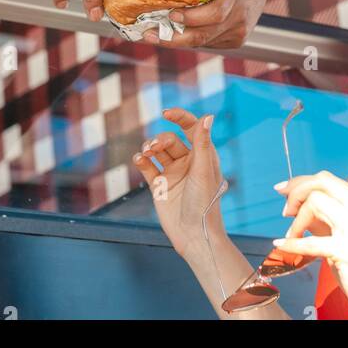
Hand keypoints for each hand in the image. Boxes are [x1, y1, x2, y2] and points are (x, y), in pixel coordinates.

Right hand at [132, 107, 225, 259]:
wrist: (193, 234)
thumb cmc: (205, 203)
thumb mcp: (204, 170)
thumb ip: (202, 143)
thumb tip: (208, 116)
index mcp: (202, 155)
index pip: (190, 128)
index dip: (180, 117)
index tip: (166, 113)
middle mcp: (187, 162)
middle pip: (169, 139)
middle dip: (160, 139)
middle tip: (154, 147)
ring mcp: (172, 173)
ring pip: (156, 151)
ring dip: (149, 147)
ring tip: (145, 153)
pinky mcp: (159, 185)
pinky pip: (147, 166)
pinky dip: (141, 160)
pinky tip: (139, 159)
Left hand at [142, 0, 265, 48]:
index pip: (215, 12)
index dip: (192, 17)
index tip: (171, 14)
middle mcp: (239, 15)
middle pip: (205, 33)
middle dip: (175, 37)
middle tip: (151, 34)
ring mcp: (239, 30)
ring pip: (204, 42)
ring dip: (178, 41)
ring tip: (155, 36)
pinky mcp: (236, 41)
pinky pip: (209, 44)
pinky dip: (192, 41)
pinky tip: (178, 35)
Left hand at [273, 170, 347, 319]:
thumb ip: (326, 216)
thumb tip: (296, 202)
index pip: (329, 180)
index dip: (302, 182)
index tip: (284, 190)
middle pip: (322, 182)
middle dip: (296, 191)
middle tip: (286, 211)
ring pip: (315, 202)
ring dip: (297, 220)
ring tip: (292, 235)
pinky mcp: (347, 251)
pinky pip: (310, 240)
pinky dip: (291, 242)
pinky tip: (281, 244)